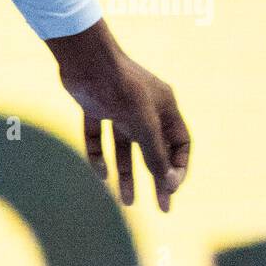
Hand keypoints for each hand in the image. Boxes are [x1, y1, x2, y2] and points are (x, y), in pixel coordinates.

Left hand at [48, 21, 189, 211]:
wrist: (85, 58)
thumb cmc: (120, 86)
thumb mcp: (143, 123)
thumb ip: (155, 152)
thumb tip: (167, 183)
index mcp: (165, 107)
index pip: (180, 144)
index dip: (178, 168)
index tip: (170, 190)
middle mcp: (144, 108)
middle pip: (154, 150)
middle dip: (157, 179)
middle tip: (161, 208)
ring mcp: (119, 107)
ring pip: (126, 148)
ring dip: (127, 174)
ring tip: (127, 203)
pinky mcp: (95, 106)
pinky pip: (99, 136)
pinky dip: (99, 154)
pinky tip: (100, 172)